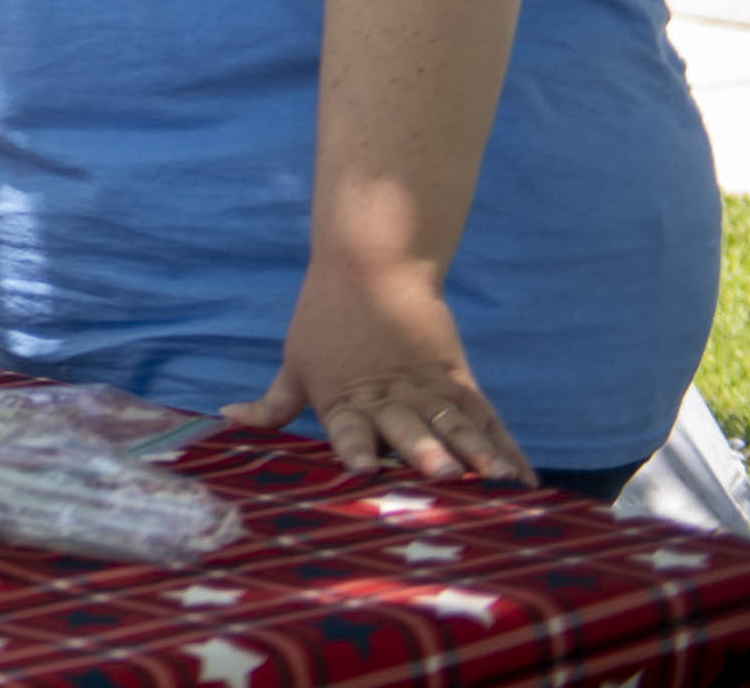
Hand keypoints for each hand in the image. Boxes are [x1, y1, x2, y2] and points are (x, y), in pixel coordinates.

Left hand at [223, 260, 531, 482]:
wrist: (371, 266)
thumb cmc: (325, 321)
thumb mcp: (296, 364)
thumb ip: (272, 406)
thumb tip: (227, 419)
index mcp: (341, 399)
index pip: (347, 428)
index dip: (355, 448)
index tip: (361, 469)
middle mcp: (385, 397)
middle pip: (405, 427)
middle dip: (422, 453)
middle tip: (441, 476)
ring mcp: (426, 389)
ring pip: (452, 425)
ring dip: (474, 455)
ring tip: (495, 483)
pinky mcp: (457, 379)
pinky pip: (484, 419)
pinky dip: (505, 449)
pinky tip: (522, 480)